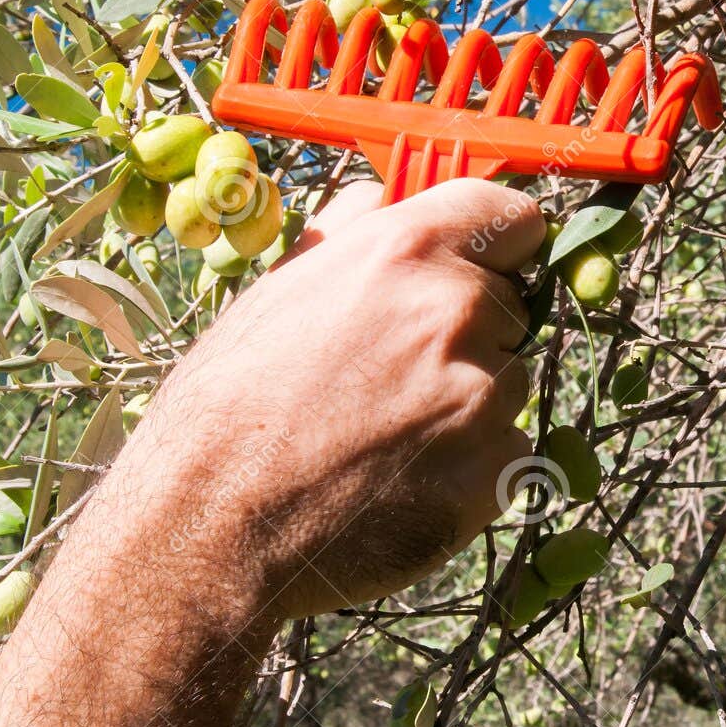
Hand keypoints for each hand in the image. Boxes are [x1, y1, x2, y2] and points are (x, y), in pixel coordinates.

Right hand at [122, 175, 543, 619]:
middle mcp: (458, 312)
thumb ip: (348, 235)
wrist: (212, 529)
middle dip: (472, 335)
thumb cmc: (229, 407)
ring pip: (508, 384)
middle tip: (397, 377)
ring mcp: (484, 396)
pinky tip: (402, 482)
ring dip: (469, 404)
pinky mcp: (497, 471)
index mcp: (407, 252)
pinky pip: (508, 454)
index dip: (501, 244)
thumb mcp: (276, 292)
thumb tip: (381, 197)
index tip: (487, 266)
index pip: (513, 215)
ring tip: (385, 437)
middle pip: (512, 308)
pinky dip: (471, 468)